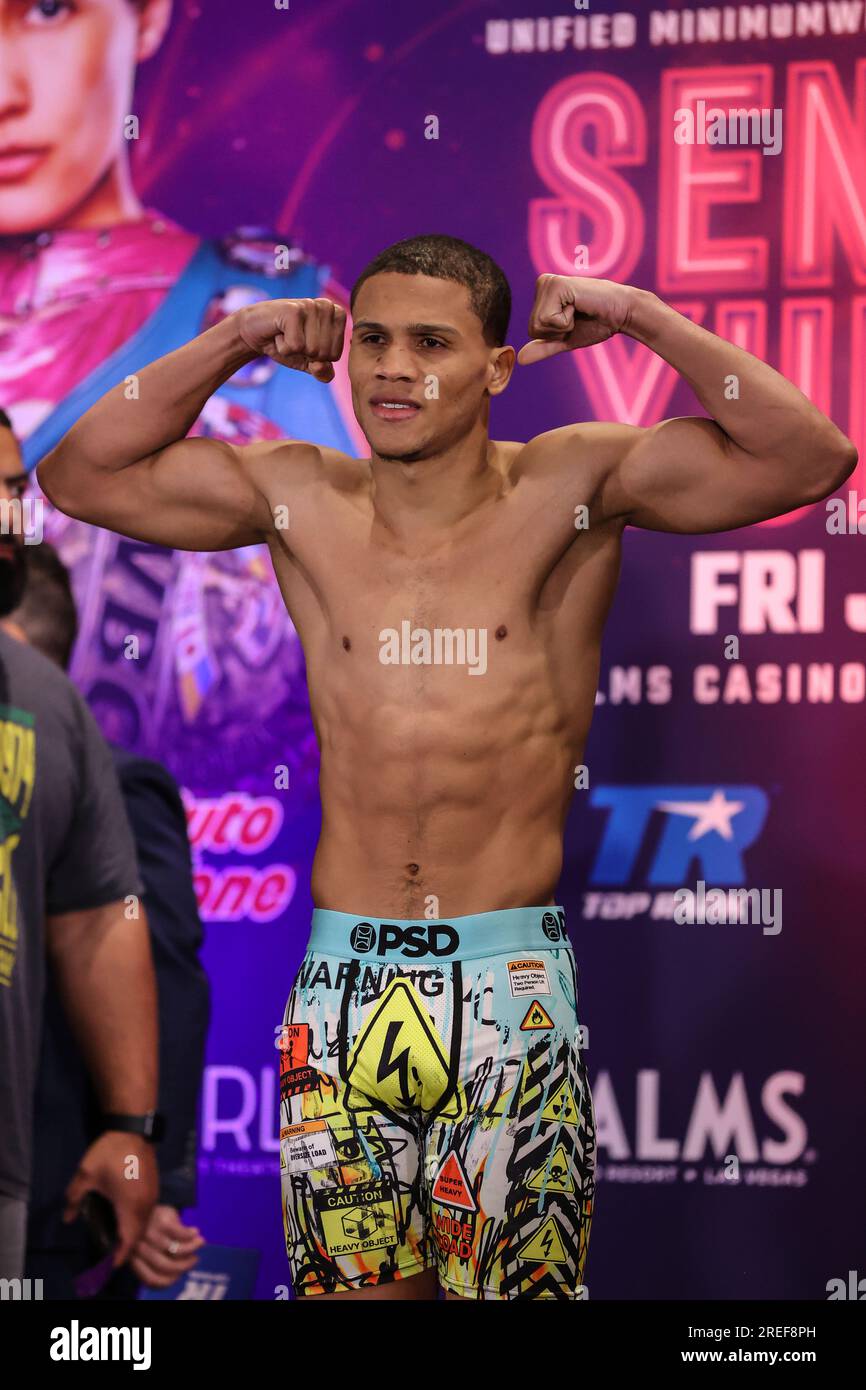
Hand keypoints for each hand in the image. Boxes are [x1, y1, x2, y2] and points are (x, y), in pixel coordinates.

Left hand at [63, 1132, 157, 1267]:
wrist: (133, 1128)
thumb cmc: (109, 1152)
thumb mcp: (85, 1175)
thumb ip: (74, 1199)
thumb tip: (66, 1219)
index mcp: (130, 1206)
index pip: (128, 1241)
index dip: (119, 1256)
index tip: (108, 1264)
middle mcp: (146, 1205)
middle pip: (139, 1236)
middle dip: (126, 1248)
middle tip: (110, 1254)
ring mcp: (153, 1196)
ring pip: (145, 1225)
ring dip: (134, 1235)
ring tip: (117, 1240)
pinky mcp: (155, 1188)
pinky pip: (148, 1214)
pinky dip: (139, 1222)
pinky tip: (126, 1220)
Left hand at [129, 1204, 205, 1288]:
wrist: (139, 1197)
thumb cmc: (147, 1226)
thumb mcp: (148, 1244)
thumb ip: (157, 1259)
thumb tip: (178, 1273)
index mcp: (134, 1258)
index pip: (151, 1279)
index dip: (168, 1281)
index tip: (179, 1276)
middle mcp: (139, 1247)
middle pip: (165, 1266)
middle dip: (184, 1265)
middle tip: (195, 1260)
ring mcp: (149, 1233)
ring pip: (175, 1250)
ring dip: (192, 1248)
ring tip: (200, 1243)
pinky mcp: (160, 1219)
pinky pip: (180, 1233)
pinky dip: (191, 1235)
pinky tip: (195, 1231)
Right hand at [236, 297, 346, 381]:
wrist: (255, 332)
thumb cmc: (287, 345)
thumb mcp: (310, 364)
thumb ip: (324, 372)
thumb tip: (320, 367)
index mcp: (338, 315)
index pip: (335, 355)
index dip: (316, 358)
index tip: (304, 342)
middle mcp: (327, 306)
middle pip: (324, 353)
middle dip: (305, 354)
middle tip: (293, 338)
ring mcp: (311, 305)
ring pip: (311, 350)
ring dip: (293, 350)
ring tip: (286, 334)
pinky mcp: (293, 309)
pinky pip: (295, 346)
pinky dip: (283, 347)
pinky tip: (278, 333)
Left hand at [517, 274, 637, 363]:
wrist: (621, 314)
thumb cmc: (597, 323)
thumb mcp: (566, 339)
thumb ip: (544, 347)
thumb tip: (520, 359)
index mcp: (542, 294)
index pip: (531, 329)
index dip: (554, 334)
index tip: (574, 319)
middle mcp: (542, 283)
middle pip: (532, 327)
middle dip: (557, 331)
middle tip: (577, 315)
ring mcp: (548, 282)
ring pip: (538, 324)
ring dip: (562, 325)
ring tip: (578, 310)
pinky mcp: (556, 285)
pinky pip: (548, 320)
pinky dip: (566, 321)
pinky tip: (579, 305)